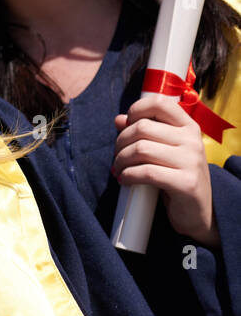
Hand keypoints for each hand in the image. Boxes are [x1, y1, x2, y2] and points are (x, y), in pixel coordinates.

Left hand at [113, 94, 219, 246]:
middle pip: (142, 127)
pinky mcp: (187, 183)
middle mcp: (192, 140)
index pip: (160, 103)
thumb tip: (119, 119)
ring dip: (121, 160)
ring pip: (140, 149)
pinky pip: (146, 172)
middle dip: (120, 142)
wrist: (198, 212)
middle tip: (117, 156)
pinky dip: (128, 176)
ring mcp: (192, 161)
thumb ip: (144, 133)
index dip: (136, 110)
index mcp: (188, 127)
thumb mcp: (162, 150)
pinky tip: (125, 180)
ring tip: (119, 169)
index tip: (127, 126)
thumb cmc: (176, 176)